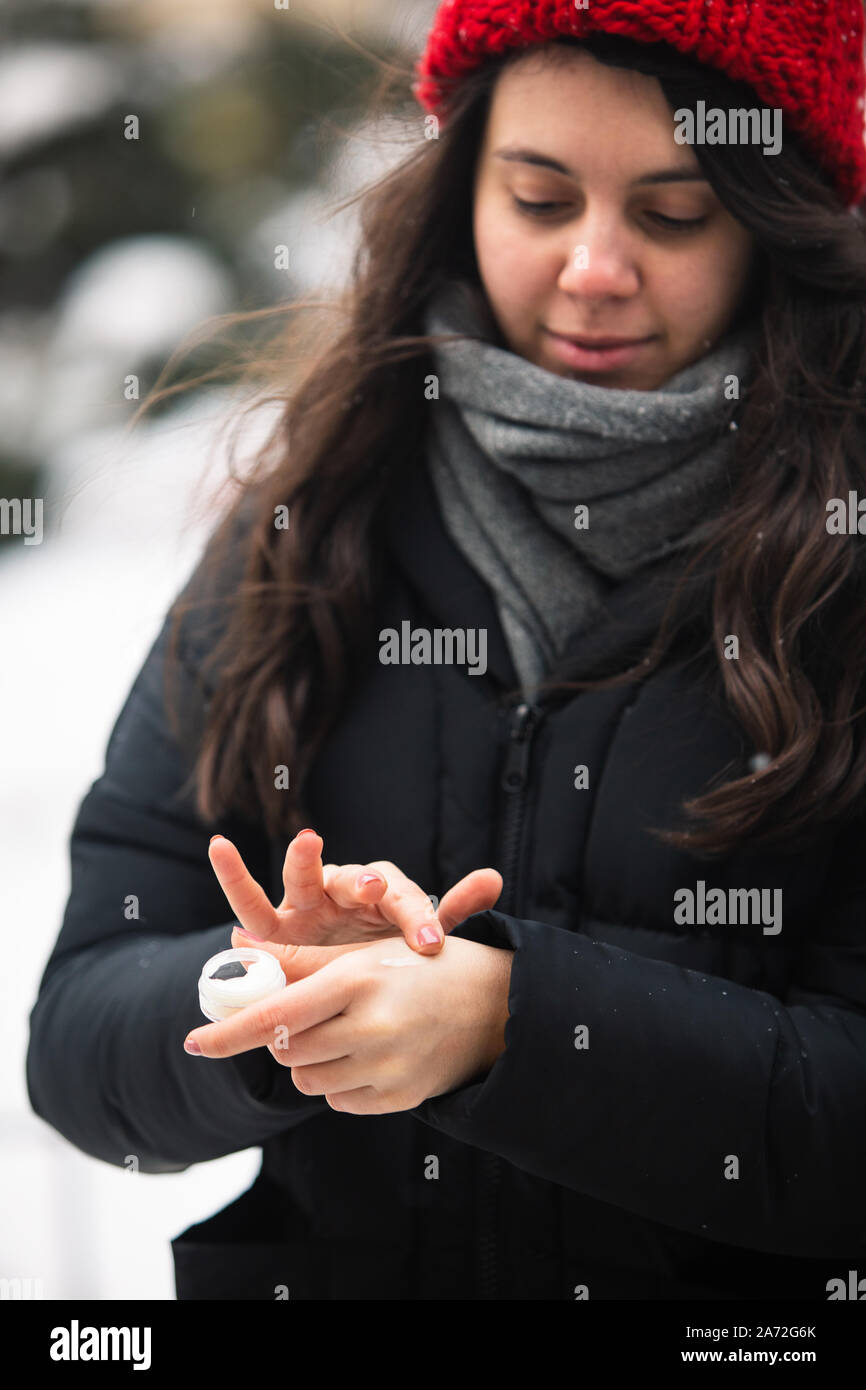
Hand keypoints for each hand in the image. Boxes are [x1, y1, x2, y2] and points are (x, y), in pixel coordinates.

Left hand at [184, 933, 513, 1112]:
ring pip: (307, 1078)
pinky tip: (369, 1053)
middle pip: (286, 1049)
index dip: (230, 1031)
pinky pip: (338, 1099)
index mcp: (358, 981)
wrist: (495, 1006)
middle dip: (284, 1035)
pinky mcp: (397, 1099)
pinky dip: (339, 1078)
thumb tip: (241, 948)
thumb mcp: (365, 954)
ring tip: (345, 1030)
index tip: (194, 1041)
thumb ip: (303, 959)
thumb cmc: (422, 967)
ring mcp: (386, 1069)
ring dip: (310, 1058)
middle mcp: (371, 1028)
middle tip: (311, 1014)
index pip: (276, 1015)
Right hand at [208, 830, 501, 954]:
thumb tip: (494, 876)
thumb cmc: (379, 957)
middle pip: (356, 877)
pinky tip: (220, 848)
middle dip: (365, 881)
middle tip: (376, 888)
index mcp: (382, 896)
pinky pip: (249, 903)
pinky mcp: (272, 928)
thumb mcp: (414, 943)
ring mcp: (305, 904)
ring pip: (304, 877)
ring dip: (303, 859)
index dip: (417, 916)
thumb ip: (448, 913)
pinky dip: (233, 874)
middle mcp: (343, 891)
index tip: (432, 944)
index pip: (401, 896)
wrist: (338, 991)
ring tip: (308, 842)